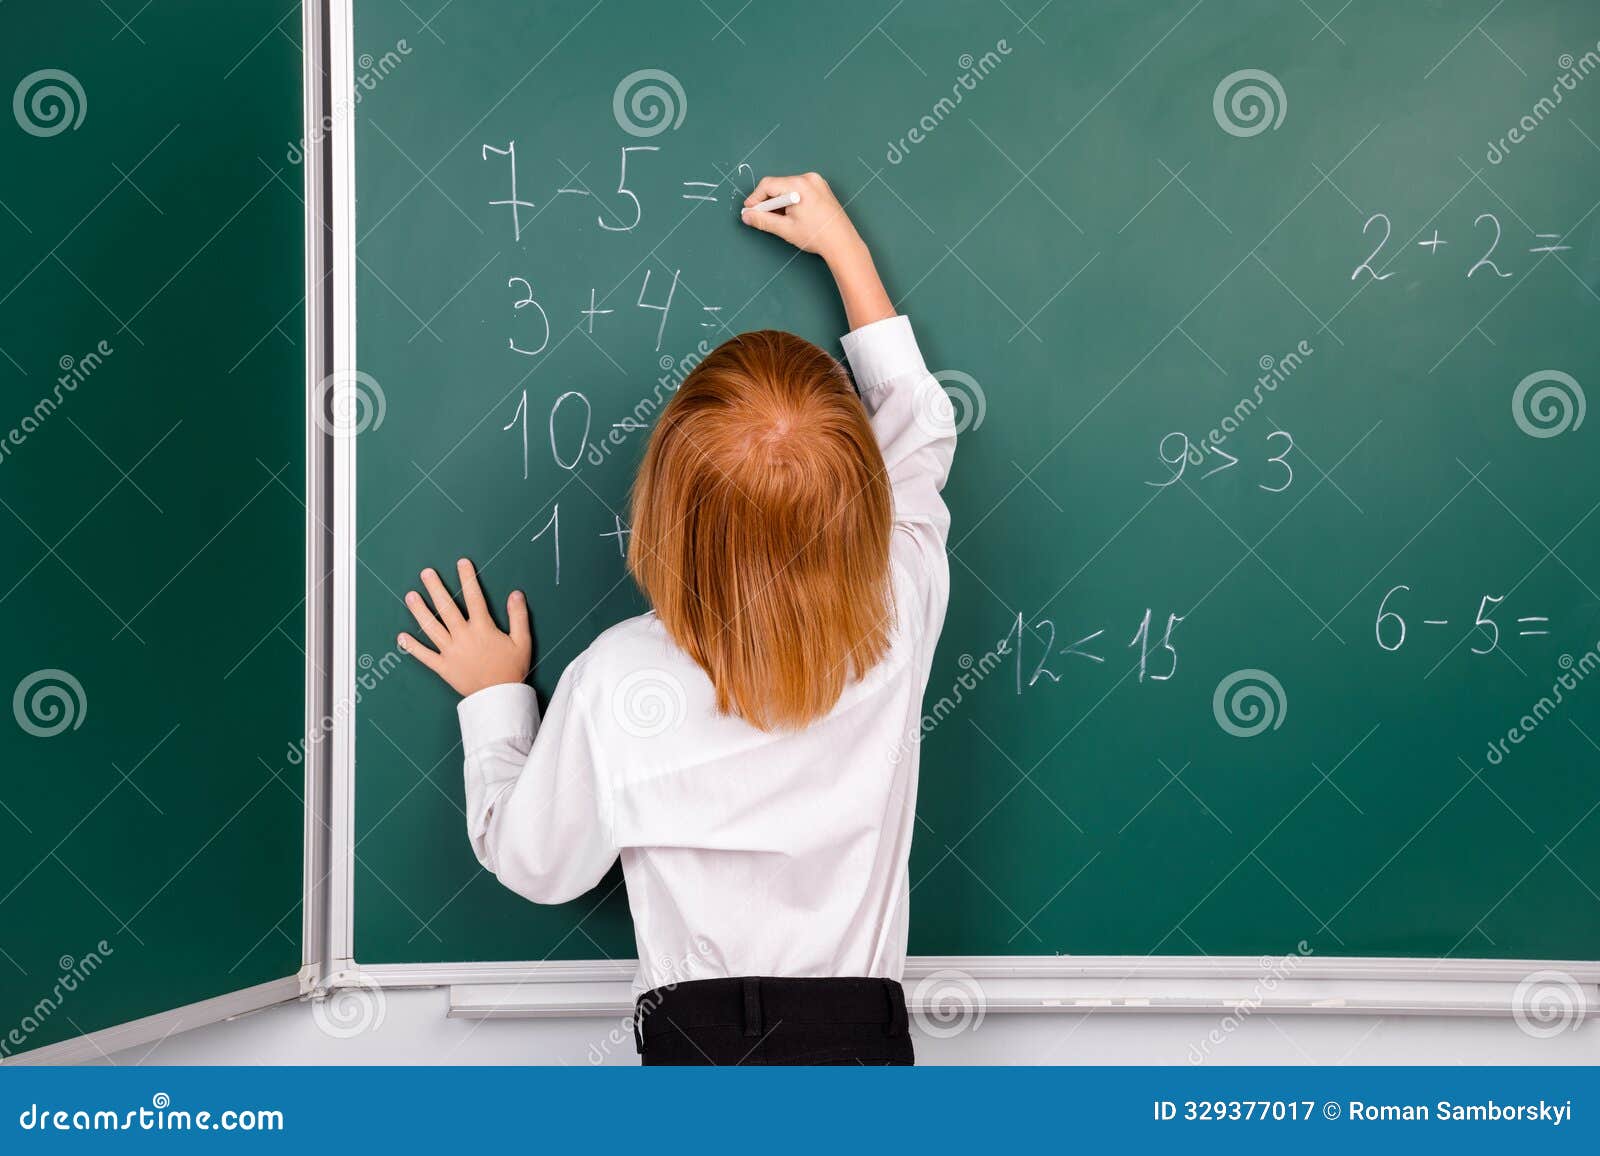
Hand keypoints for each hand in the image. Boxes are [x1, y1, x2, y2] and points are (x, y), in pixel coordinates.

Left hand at [398, 558, 531, 696]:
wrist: (500, 698)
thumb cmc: (512, 669)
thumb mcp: (522, 641)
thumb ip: (518, 616)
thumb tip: (516, 594)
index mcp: (483, 628)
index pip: (474, 597)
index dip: (467, 578)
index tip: (461, 563)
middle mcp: (463, 636)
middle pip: (446, 608)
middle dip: (435, 588)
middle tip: (426, 573)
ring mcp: (451, 652)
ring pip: (432, 628)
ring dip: (420, 611)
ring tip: (410, 596)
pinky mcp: (443, 667)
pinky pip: (425, 656)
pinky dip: (412, 647)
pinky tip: (401, 636)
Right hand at [741, 172, 893, 330]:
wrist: (842, 243)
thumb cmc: (816, 236)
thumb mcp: (785, 229)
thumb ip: (763, 220)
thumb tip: (747, 216)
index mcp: (799, 185)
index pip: (768, 185)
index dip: (755, 199)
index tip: (749, 211)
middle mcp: (809, 178)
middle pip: (778, 185)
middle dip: (768, 202)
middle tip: (762, 218)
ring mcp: (817, 182)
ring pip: (788, 188)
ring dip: (779, 202)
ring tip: (779, 220)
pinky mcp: (822, 189)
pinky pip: (799, 190)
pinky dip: (791, 201)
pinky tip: (791, 216)